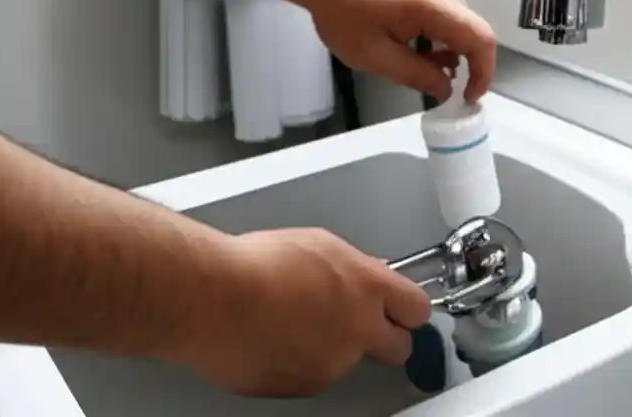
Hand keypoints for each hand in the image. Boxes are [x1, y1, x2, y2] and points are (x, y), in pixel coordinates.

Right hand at [173, 229, 431, 397]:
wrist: (214, 299)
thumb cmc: (255, 265)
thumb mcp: (318, 246)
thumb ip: (353, 268)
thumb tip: (363, 276)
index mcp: (368, 288)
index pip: (416, 308)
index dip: (408, 310)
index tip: (403, 310)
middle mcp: (358, 330)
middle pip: (399, 348)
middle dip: (386, 338)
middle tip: (363, 326)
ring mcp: (333, 363)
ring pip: (348, 361)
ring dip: (331, 346)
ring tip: (292, 322)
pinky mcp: (303, 385)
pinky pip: (311, 374)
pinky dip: (298, 361)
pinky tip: (274, 338)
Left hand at [309, 0, 496, 102]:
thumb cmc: (344, 15)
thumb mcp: (376, 57)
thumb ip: (418, 76)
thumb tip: (446, 91)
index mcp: (434, 6)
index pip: (480, 40)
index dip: (483, 73)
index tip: (469, 98)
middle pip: (473, 36)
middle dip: (463, 67)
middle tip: (437, 89)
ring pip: (460, 30)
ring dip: (447, 55)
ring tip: (415, 69)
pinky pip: (448, 21)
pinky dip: (439, 43)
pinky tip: (414, 53)